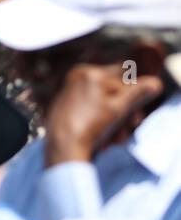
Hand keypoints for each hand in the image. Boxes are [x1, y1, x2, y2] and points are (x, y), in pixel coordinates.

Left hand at [44, 63, 163, 165]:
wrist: (63, 145)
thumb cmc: (90, 126)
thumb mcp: (118, 109)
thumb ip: (136, 93)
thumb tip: (155, 82)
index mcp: (90, 73)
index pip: (124, 79)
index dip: (134, 97)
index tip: (135, 116)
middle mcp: (77, 76)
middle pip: (112, 91)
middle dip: (123, 112)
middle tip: (128, 130)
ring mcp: (69, 89)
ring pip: (102, 102)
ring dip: (113, 121)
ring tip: (114, 139)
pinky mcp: (64, 103)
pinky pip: (88, 108)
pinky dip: (98, 121)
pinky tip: (102, 138)